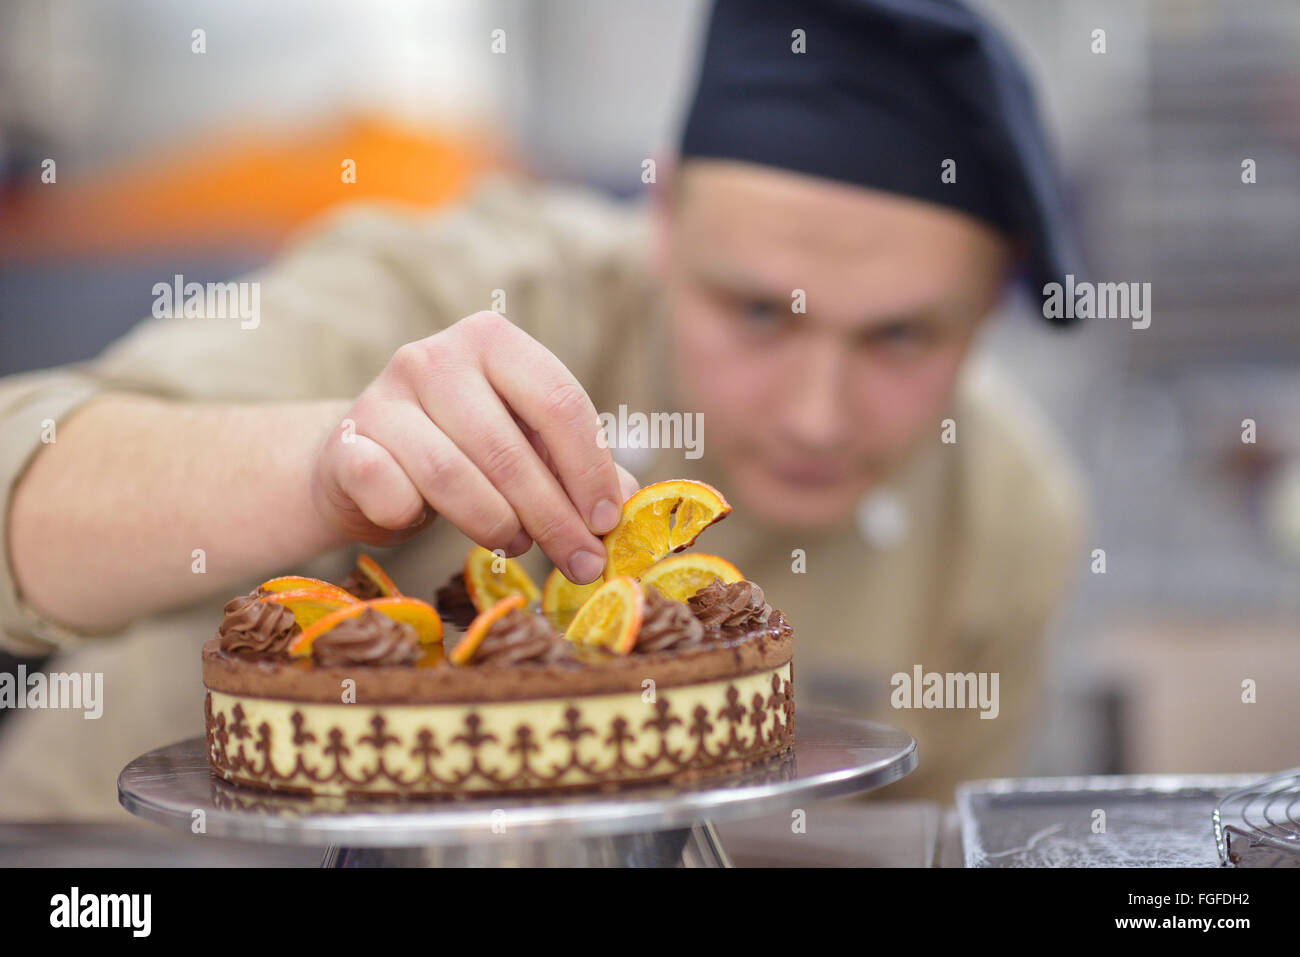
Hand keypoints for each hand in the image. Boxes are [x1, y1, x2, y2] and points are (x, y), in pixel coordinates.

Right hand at [312, 312, 636, 582]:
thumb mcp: (524, 444)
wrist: (360, 462)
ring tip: (515, 545)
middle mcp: (433, 356)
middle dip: (555, 518)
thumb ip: (576, 467)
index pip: (559, 402)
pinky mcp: (345, 443)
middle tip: (580, 562)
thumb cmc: (460, 450)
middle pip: (510, 450)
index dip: (590, 471)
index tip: (607, 523)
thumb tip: (629, 506)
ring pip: (454, 477)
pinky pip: (391, 492)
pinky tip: (424, 523)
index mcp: (492, 341)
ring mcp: (383, 396)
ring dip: (496, 524)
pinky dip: (414, 518)